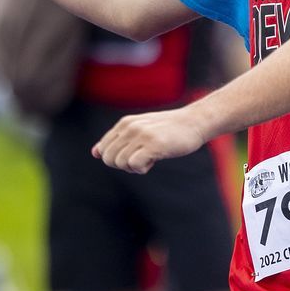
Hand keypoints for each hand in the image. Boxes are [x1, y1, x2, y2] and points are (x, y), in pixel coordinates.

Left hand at [92, 107, 206, 173]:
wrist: (194, 122)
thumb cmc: (168, 129)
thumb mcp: (139, 130)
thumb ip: (118, 140)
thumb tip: (95, 153)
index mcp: (124, 123)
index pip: (103, 149)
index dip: (116, 159)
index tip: (133, 155)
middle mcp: (130, 127)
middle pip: (109, 158)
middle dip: (122, 165)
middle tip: (140, 160)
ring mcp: (141, 135)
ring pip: (120, 163)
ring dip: (134, 167)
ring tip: (149, 158)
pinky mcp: (153, 144)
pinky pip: (134, 164)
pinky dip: (142, 168)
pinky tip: (154, 160)